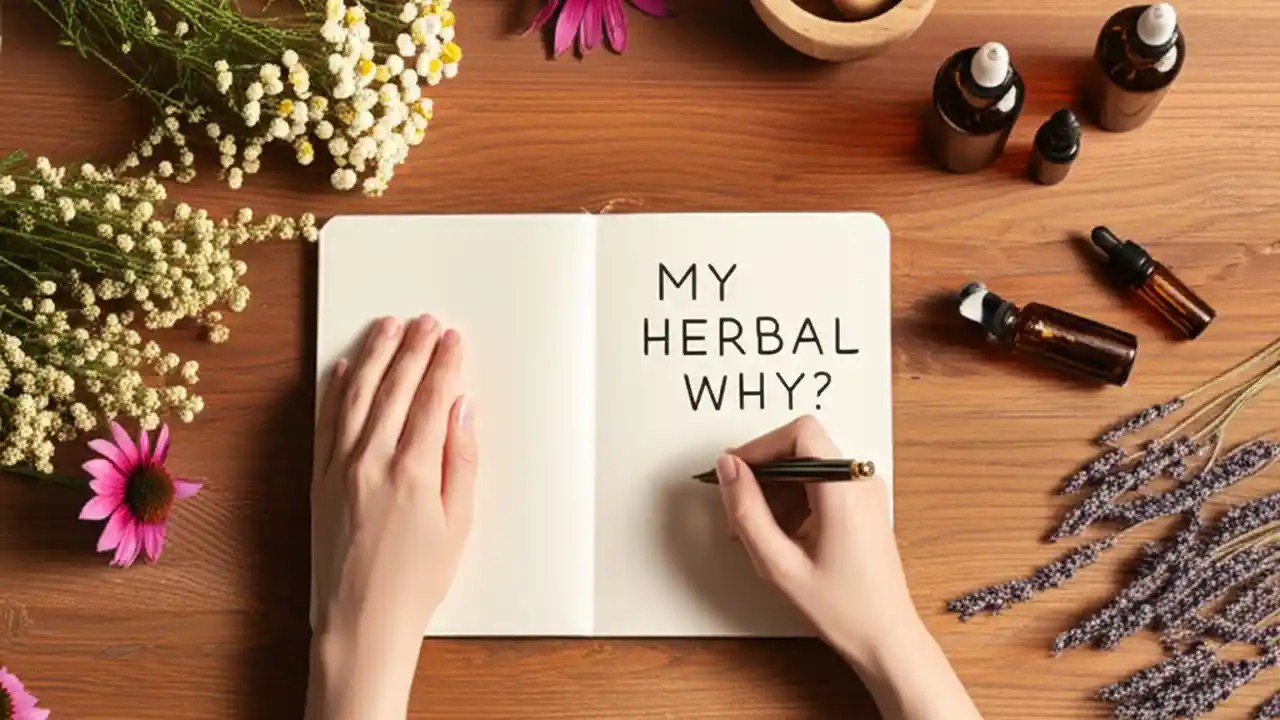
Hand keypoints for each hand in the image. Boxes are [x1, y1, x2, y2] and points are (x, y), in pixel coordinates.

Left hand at [307, 315, 477, 719]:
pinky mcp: (319, 478)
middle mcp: (371, 460)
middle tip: (426, 320)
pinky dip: (336, 388)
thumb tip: (462, 410)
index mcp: (412, 470)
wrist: (361, 619)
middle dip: (413, 348)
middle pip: (394, 388)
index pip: (431, 399)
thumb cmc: (416, 580)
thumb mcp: (458, 523)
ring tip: (389, 327)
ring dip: (375, 356)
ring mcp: (340, 467)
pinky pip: (325, 420)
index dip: (444, 364)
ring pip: (357, 395)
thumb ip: (460, 460)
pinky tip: (347, 366)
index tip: (452, 338)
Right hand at [715, 416, 981, 719]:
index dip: (760, 446)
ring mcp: (865, 493)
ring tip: (758, 534)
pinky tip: (780, 537)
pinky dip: (794, 503)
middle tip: (737, 512)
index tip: (734, 472)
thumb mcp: (778, 563)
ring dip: (776, 492)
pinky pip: (821, 487)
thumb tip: (728, 469)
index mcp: (844, 489)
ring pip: (808, 469)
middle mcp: (861, 481)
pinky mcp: (863, 506)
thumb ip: (747, 510)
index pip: (800, 433)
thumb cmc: (841, 609)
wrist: (886, 639)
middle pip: (801, 449)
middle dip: (763, 474)